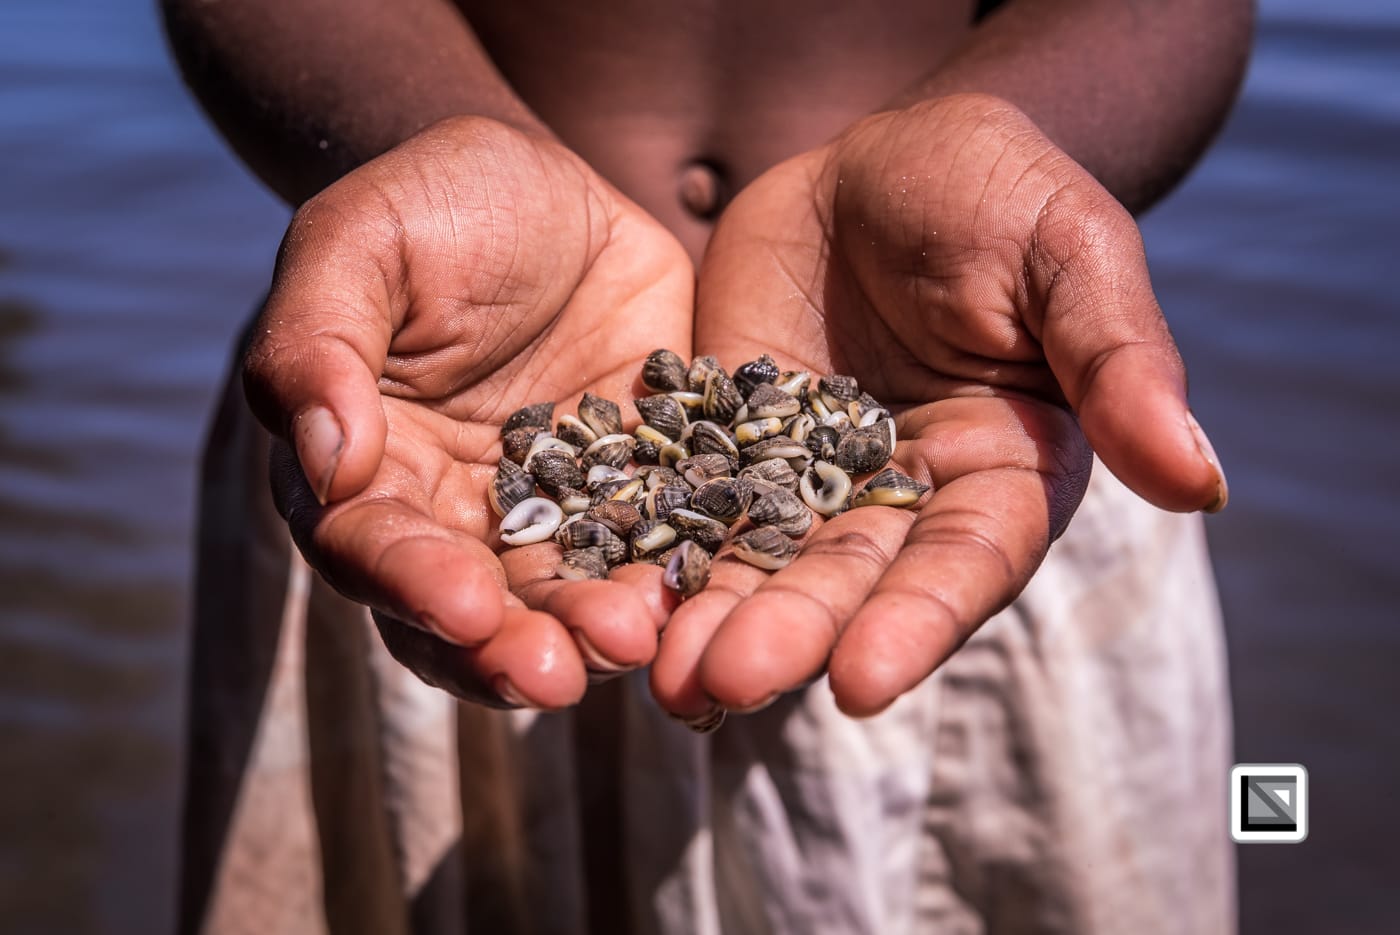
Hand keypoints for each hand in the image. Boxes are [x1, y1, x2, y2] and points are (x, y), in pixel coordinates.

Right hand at [245, 117, 692, 707]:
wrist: (549, 184)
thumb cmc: (433, 203)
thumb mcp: (361, 241)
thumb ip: (320, 342)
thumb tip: (322, 460)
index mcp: (370, 466)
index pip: (373, 545)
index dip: (412, 582)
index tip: (463, 606)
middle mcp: (457, 512)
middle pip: (469, 609)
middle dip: (508, 649)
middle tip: (556, 674)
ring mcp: (555, 509)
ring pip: (564, 596)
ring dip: (591, 633)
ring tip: (634, 640)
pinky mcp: (638, 489)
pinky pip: (656, 547)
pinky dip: (674, 579)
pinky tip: (699, 599)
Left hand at [650, 93, 1226, 719]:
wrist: (883, 151)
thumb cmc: (1001, 189)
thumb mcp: (1070, 254)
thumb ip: (1121, 363)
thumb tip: (1202, 483)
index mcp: (1004, 470)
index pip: (965, 564)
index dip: (917, 623)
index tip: (861, 683)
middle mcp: (903, 496)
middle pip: (849, 583)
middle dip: (789, 634)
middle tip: (721, 684)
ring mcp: (806, 474)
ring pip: (761, 561)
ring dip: (711, 619)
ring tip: (657, 672)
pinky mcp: (724, 440)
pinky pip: (687, 502)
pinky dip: (655, 550)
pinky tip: (608, 596)